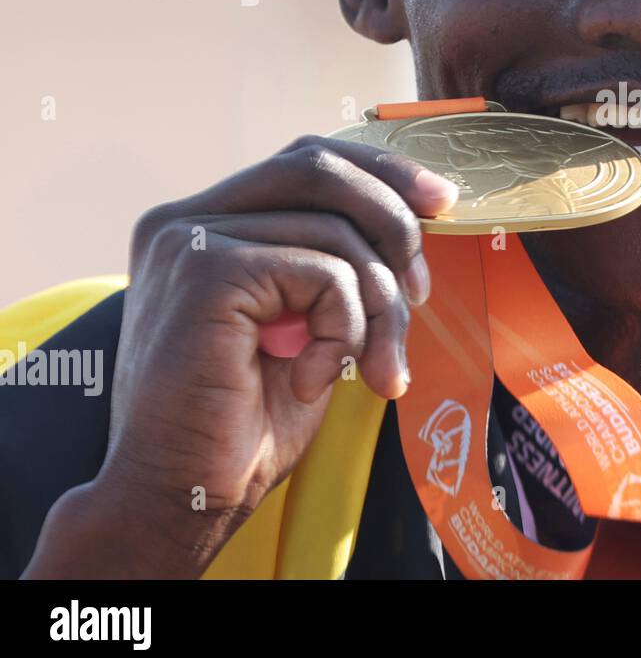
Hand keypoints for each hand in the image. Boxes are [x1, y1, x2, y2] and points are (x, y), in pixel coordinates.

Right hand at [25, 135, 454, 577]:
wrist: (182, 496)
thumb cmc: (244, 424)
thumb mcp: (306, 323)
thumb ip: (335, 262)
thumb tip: (413, 219)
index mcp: (207, 224)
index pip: (305, 160)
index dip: (380, 172)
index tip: (441, 201)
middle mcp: (188, 219)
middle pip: (319, 166)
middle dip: (393, 219)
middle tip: (421, 290)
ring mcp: (191, 238)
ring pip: (337, 232)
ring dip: (381, 306)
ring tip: (374, 366)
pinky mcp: (207, 269)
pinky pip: (326, 273)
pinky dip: (345, 329)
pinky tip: (316, 376)